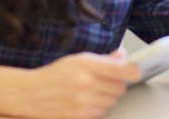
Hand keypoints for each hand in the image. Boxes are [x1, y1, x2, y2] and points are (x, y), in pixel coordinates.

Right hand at [16, 48, 140, 118]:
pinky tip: (89, 101)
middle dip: (117, 84)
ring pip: (113, 101)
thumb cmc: (55, 74)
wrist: (30, 94)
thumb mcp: (78, 59)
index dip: (133, 71)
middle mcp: (86, 84)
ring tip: (94, 91)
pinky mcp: (81, 116)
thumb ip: (104, 59)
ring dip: (109, 96)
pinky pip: (103, 112)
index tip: (137, 71)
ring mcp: (83, 102)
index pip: (120, 70)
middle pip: (120, 87)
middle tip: (107, 80)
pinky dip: (101, 107)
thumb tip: (123, 56)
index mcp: (87, 65)